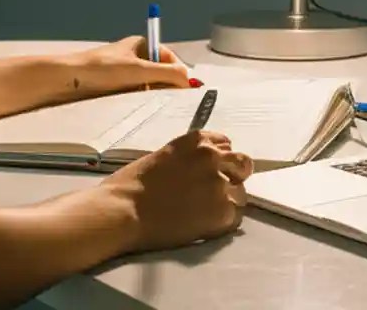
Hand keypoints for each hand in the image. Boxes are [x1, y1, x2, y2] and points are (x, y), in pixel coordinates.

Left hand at [61, 35, 189, 95]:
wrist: (67, 80)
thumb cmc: (102, 69)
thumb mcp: (139, 69)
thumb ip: (168, 73)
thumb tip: (190, 81)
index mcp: (141, 45)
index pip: (170, 59)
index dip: (179, 73)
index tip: (185, 90)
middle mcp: (134, 58)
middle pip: (161, 74)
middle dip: (166, 87)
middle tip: (169, 102)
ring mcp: (124, 74)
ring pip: (149, 87)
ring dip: (152, 96)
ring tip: (152, 106)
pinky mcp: (114, 88)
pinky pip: (135, 96)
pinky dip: (139, 102)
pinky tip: (138, 110)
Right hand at [101, 130, 253, 252]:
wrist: (123, 210)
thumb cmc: (130, 185)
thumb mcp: (163, 156)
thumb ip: (187, 159)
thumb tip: (196, 171)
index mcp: (198, 141)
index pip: (226, 144)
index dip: (219, 159)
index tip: (210, 171)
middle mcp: (213, 157)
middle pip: (242, 164)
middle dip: (233, 176)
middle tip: (214, 192)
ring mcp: (220, 184)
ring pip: (241, 193)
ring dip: (228, 201)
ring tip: (206, 212)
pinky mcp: (223, 211)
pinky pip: (235, 217)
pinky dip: (222, 222)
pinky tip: (204, 225)